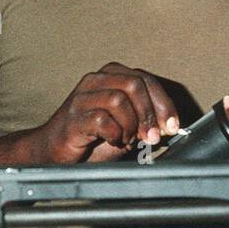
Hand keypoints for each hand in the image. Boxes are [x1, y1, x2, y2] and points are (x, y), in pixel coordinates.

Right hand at [36, 62, 178, 162]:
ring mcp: (82, 97)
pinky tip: (112, 140)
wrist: (56, 152)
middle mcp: (96, 80)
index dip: (164, 103)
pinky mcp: (73, 117)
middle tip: (152, 137)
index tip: (172, 125)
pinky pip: (101, 119)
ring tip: (126, 139)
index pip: (146, 80)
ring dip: (130, 124)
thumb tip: (170, 124)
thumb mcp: (128, 126)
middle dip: (149, 113)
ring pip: (119, 99)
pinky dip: (114, 133)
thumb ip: (146, 120)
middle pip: (135, 84)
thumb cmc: (93, 138)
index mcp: (111, 76)